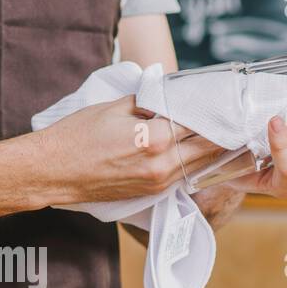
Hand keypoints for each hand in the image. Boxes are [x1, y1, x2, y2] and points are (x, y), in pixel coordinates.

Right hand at [40, 94, 228, 203]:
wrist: (53, 171)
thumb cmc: (77, 136)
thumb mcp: (115, 106)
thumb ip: (150, 100)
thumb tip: (171, 95)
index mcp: (155, 138)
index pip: (199, 121)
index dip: (215, 109)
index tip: (226, 99)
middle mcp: (162, 164)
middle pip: (208, 146)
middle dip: (222, 130)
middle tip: (234, 115)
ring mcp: (157, 182)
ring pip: (199, 164)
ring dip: (212, 148)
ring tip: (223, 131)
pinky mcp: (150, 192)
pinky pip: (183, 175)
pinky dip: (194, 161)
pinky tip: (198, 150)